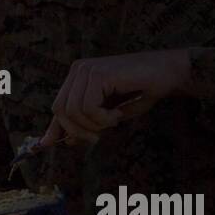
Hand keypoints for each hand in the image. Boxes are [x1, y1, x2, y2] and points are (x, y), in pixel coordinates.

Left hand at [42, 50, 191, 146]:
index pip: (58, 106)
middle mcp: (79, 70)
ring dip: (95, 125)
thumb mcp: (111, 112)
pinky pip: (88, 108)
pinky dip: (103, 119)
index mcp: (78, 76)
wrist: (169, 73)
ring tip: (114, 120)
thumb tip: (66, 140)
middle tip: (98, 137)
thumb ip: (88, 123)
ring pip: (74, 112)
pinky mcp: (98, 74)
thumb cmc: (142, 91)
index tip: (44, 145)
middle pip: (61, 111)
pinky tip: (118, 114)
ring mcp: (87, 70)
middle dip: (78, 131)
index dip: (53, 128)